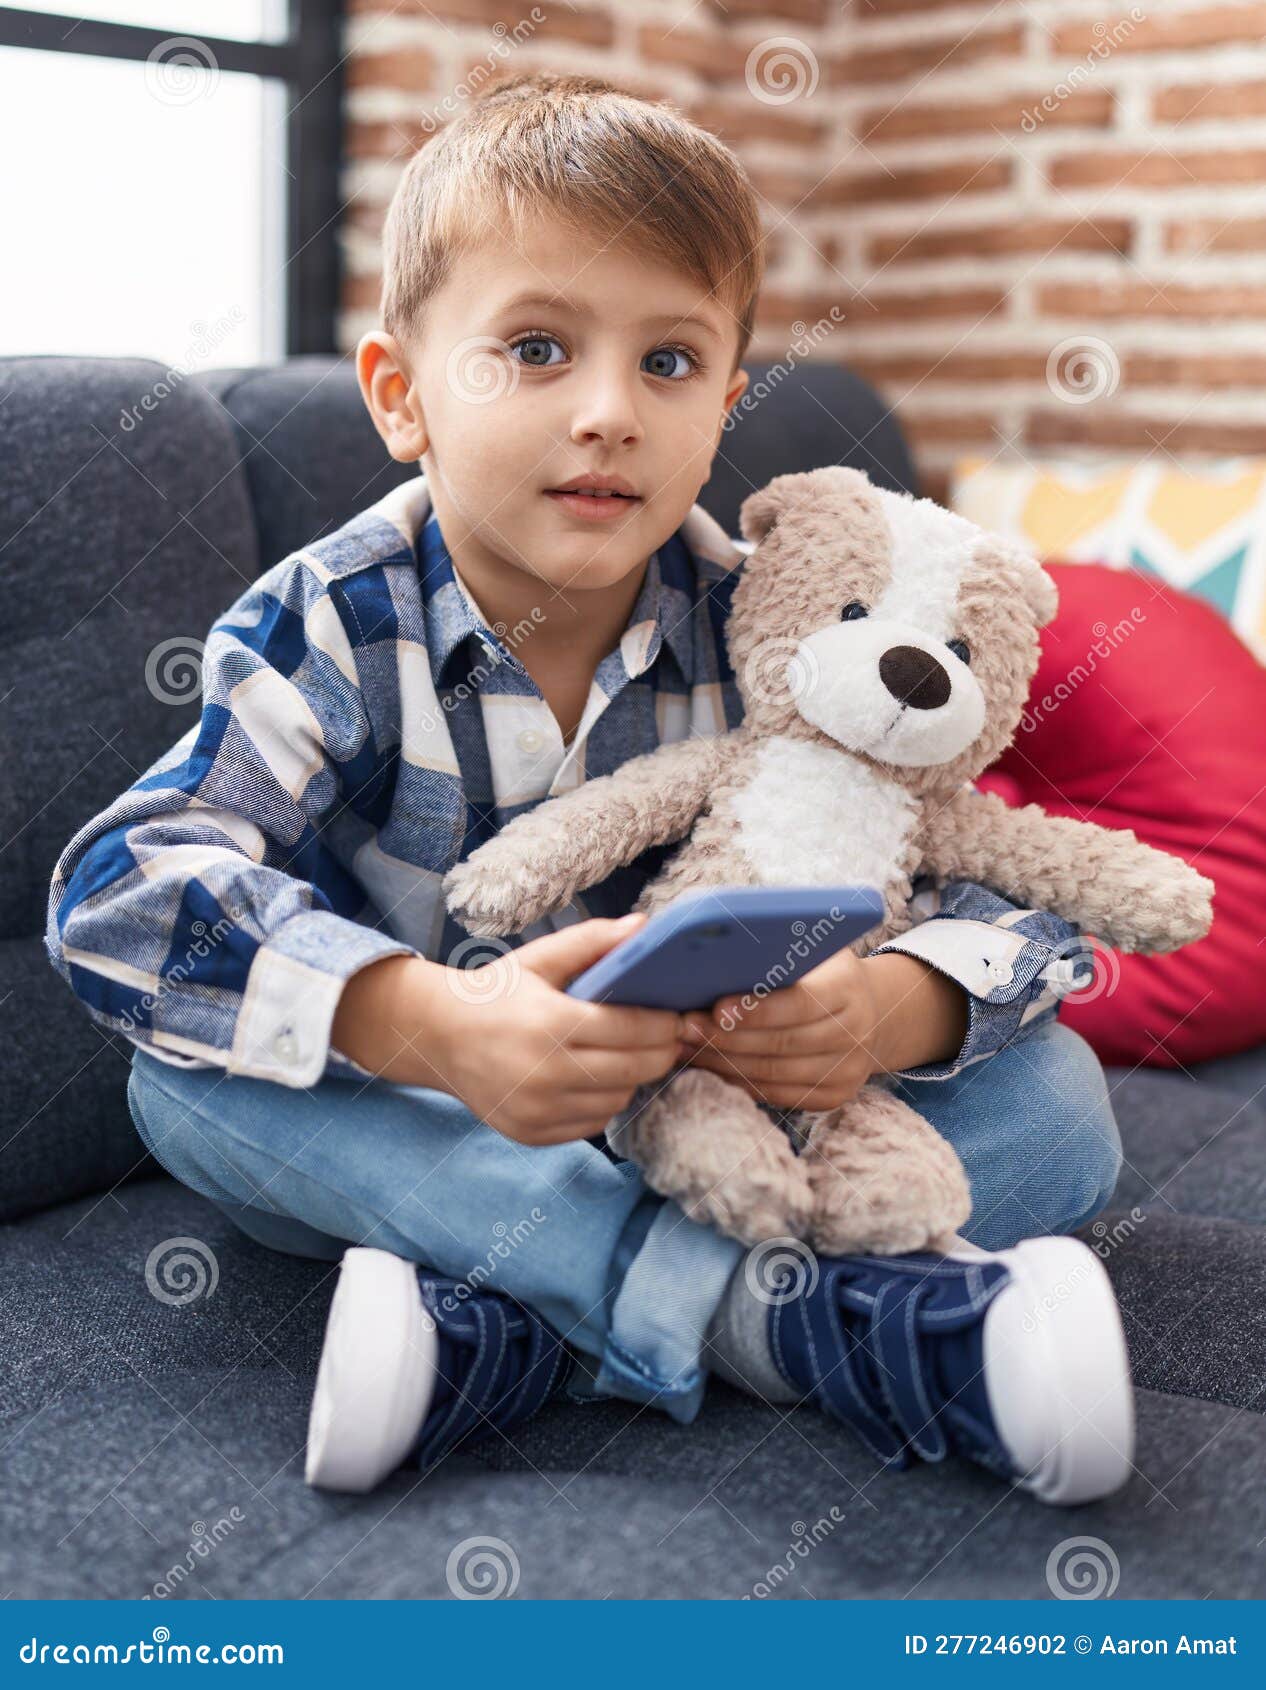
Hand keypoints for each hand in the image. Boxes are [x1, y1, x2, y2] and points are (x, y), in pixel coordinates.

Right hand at [424, 914, 691, 1143]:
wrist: (437, 1038)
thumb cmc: (495, 993)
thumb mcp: (539, 958)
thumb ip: (591, 941)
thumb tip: (642, 926)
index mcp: (550, 1024)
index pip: (634, 1029)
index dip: (664, 1023)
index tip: (676, 1014)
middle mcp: (545, 1073)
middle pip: (636, 1069)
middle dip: (661, 1051)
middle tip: (667, 1036)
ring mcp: (538, 1110)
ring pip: (619, 1099)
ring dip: (632, 1078)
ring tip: (627, 1054)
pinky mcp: (533, 1134)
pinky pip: (593, 1123)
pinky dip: (603, 1101)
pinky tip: (595, 1077)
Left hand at [677, 949, 968, 1110]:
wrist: (869, 1010)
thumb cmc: (820, 971)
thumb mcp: (810, 950)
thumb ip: (775, 953)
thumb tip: (714, 953)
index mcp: (848, 988)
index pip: (801, 1003)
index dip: (756, 1010)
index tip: (715, 1008)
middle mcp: (856, 1032)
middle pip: (783, 1043)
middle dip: (727, 1038)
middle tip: (685, 1028)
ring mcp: (848, 1070)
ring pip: (774, 1074)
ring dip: (724, 1062)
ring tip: (686, 1047)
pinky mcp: (834, 1096)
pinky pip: (777, 1095)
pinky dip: (739, 1082)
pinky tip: (710, 1066)